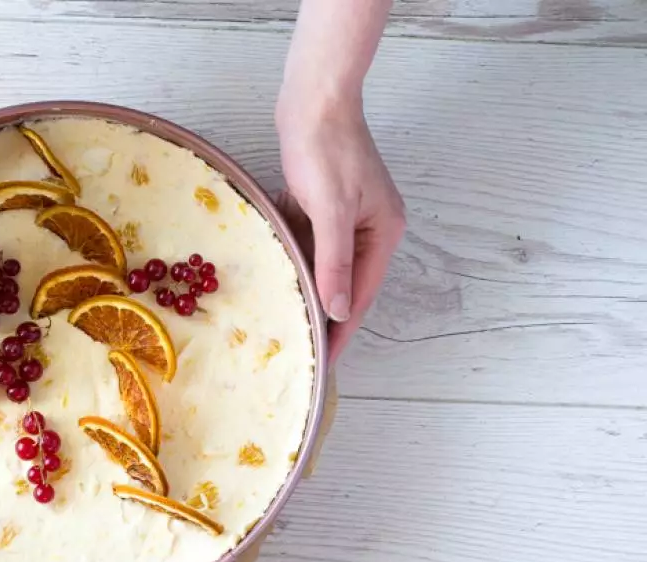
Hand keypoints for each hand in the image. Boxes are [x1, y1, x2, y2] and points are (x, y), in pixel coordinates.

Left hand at [276, 95, 404, 361]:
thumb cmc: (324, 150)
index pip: (362, 295)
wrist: (312, 99)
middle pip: (346, 283)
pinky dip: (296, 259)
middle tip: (300, 349)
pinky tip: (276, 278)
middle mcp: (372, 228)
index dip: (341, 330)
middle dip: (325, 315)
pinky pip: (311, 242)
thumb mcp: (331, 210)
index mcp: (384, 232)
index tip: (323, 362)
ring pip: (325, 265)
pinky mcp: (324, 204)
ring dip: (307, 288)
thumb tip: (340, 311)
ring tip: (286, 323)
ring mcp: (348, 216)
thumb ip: (335, 262)